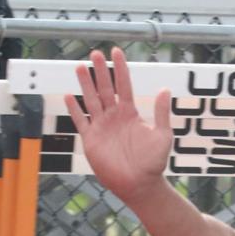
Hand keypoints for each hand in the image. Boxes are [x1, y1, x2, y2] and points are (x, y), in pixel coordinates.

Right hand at [64, 47, 172, 204]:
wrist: (139, 184)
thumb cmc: (153, 162)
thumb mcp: (162, 135)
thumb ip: (162, 113)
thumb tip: (165, 89)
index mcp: (130, 113)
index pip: (123, 85)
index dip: (120, 69)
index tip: (117, 52)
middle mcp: (114, 117)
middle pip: (105, 88)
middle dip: (100, 71)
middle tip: (95, 53)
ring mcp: (101, 127)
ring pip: (91, 100)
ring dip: (85, 84)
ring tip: (80, 67)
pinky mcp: (91, 139)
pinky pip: (81, 121)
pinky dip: (75, 109)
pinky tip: (69, 96)